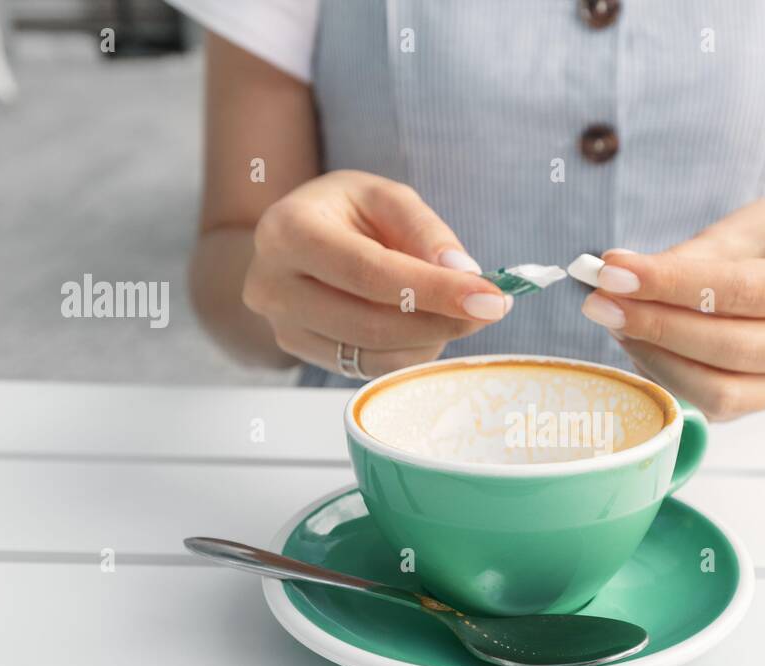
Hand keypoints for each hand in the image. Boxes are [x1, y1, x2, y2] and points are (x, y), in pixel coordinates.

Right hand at [242, 170, 511, 376]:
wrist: (297, 237)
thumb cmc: (346, 212)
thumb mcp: (386, 198)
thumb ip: (427, 232)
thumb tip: (465, 275)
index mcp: (288, 231)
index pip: (370, 273)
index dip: (434, 290)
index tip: (490, 299)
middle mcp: (273, 284)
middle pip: (371, 324)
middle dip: (442, 320)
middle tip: (491, 309)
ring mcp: (282, 326)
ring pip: (373, 353)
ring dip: (431, 338)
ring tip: (460, 311)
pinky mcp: (300, 351)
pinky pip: (368, 368)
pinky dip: (412, 350)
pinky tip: (429, 325)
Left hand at [580, 198, 764, 420]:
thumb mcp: (756, 226)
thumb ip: (700, 253)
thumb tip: (624, 272)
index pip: (745, 291)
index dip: (673, 284)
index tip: (614, 270)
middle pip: (732, 348)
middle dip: (657, 325)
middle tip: (599, 300)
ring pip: (720, 391)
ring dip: (655, 358)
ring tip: (613, 320)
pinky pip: (710, 404)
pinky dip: (666, 374)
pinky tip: (637, 342)